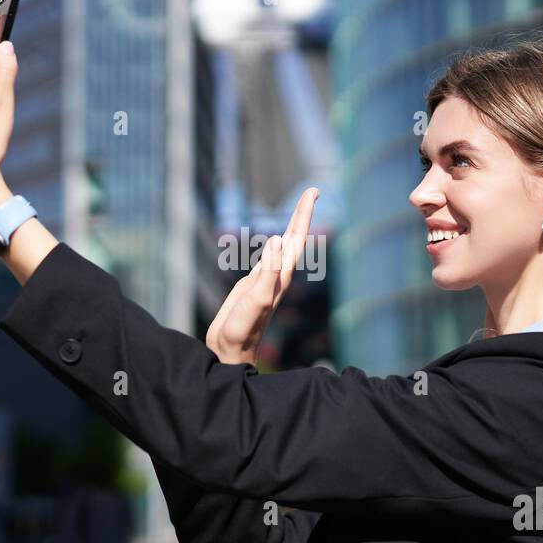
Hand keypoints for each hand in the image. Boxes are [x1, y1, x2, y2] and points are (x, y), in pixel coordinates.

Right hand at [205, 187, 318, 365]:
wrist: (230, 351)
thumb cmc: (242, 330)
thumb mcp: (256, 300)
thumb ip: (268, 273)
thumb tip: (277, 241)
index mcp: (280, 276)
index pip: (296, 239)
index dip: (303, 215)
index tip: (312, 191)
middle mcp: (277, 276)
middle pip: (293, 239)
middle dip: (302, 215)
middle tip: (312, 190)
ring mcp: (265, 280)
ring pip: (283, 247)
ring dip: (292, 228)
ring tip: (300, 210)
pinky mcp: (252, 286)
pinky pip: (269, 258)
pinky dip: (274, 245)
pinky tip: (276, 242)